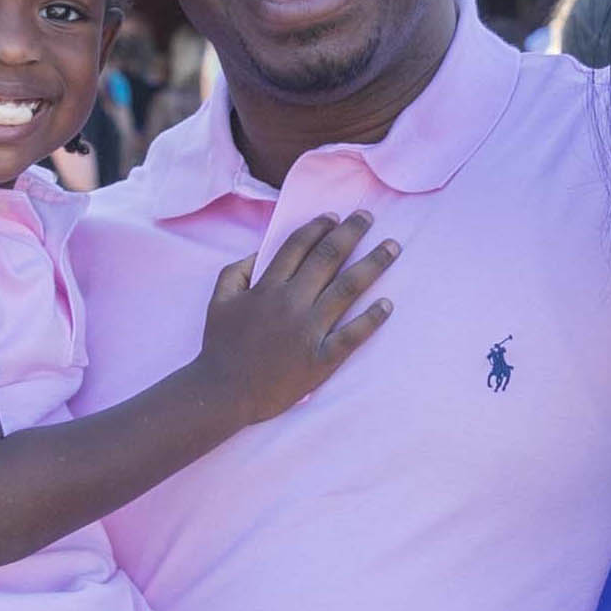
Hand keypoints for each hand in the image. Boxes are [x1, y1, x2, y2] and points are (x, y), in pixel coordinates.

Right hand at [197, 211, 401, 423]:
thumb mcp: (218, 301)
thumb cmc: (220, 347)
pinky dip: (371, 319)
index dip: (318, 227)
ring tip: (392, 247)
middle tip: (368, 217)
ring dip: (373, 264)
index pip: (298, 246)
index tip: (335, 217)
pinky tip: (387, 305)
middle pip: (328, 257)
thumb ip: (236, 271)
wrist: (224, 394)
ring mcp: (308, 331)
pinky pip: (352, 335)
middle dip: (351, 232)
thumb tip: (259, 251)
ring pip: (347, 288)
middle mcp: (291, 303)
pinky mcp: (320, 360)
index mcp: (267, 288)